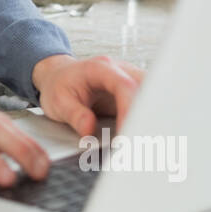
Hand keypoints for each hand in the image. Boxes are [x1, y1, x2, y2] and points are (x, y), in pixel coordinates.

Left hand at [31, 54, 145, 135]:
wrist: (58, 76)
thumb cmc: (58, 86)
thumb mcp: (58, 102)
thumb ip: (75, 116)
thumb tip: (89, 131)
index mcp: (101, 68)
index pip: (124, 86)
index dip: (129, 110)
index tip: (127, 134)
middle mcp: (120, 70)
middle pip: (146, 88)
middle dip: (148, 116)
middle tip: (142, 143)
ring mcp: (130, 79)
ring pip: (152, 96)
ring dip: (151, 118)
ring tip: (145, 144)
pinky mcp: (134, 91)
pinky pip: (148, 103)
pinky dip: (147, 119)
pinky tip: (144, 137)